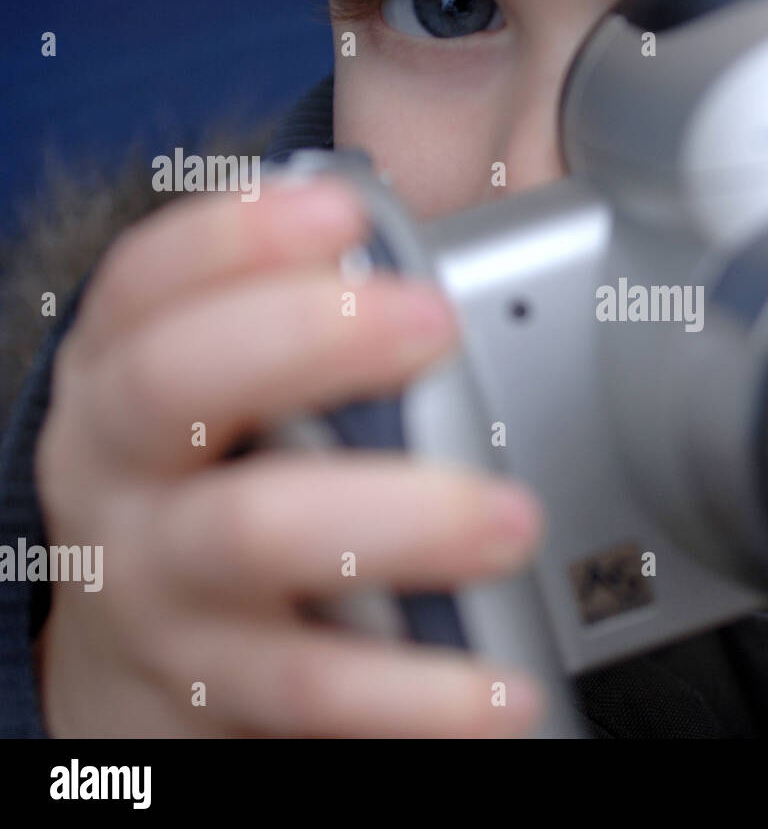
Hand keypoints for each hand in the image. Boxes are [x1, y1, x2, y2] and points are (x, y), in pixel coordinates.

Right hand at [35, 177, 544, 735]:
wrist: (156, 636)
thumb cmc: (231, 475)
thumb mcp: (240, 387)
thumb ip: (329, 327)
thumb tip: (478, 272)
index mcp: (129, 366)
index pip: (151, 281)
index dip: (238, 235)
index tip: (343, 208)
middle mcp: (121, 466)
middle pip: (179, 384)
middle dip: (310, 339)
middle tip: (436, 326)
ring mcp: (158, 582)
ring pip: (252, 537)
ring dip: (391, 519)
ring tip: (509, 518)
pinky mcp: (213, 685)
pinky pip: (310, 689)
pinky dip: (410, 694)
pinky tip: (501, 690)